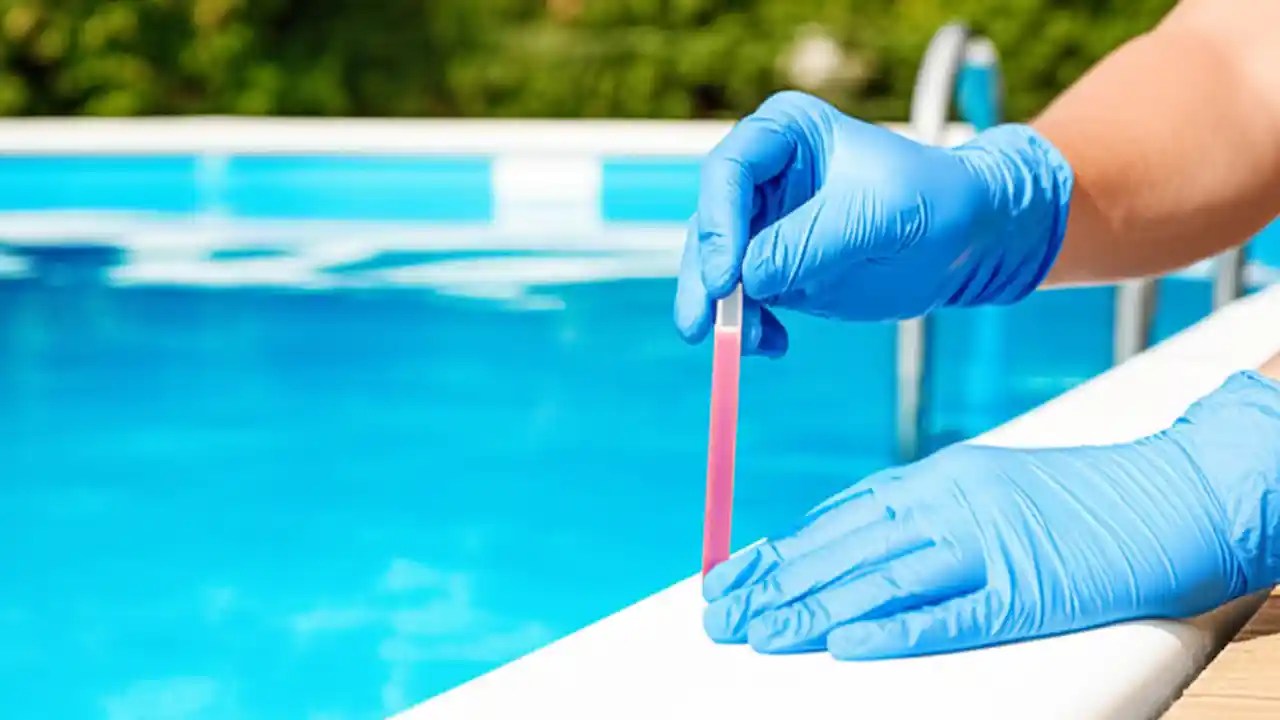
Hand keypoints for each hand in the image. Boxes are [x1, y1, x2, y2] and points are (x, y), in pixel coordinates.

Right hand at [674, 90, 1072, 355]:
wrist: (968, 241)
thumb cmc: (934, 203)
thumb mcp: (878, 218)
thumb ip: (812, 243)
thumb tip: (750, 279)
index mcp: (784, 135)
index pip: (730, 170)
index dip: (720, 222)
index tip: (728, 277)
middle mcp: (762, 178)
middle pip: (710, 224)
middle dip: (705, 278)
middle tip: (704, 327)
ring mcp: (763, 226)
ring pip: (716, 269)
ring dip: (724, 312)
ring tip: (753, 344)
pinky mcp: (774, 270)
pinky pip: (743, 302)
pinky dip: (750, 328)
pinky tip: (775, 345)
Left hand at [702, 372, 1279, 657]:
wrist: (1173, 491)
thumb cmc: (1075, 494)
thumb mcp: (982, 483)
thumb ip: (915, 510)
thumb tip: (843, 536)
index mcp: (936, 476)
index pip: (835, 517)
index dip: (776, 549)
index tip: (727, 577)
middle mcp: (950, 503)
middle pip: (845, 547)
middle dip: (774, 584)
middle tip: (721, 617)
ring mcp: (988, 545)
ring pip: (882, 579)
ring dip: (814, 609)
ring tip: (760, 636)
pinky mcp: (1029, 590)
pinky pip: (952, 613)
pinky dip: (897, 630)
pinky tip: (847, 644)